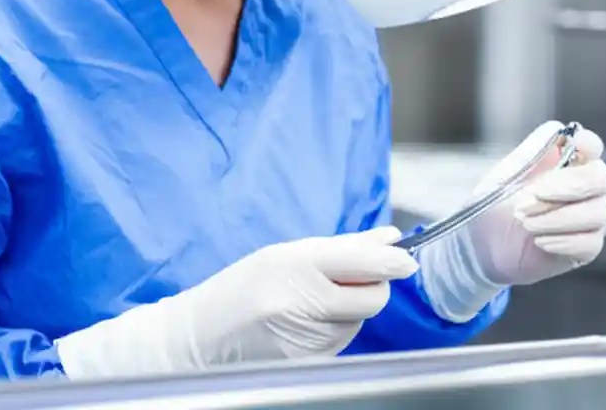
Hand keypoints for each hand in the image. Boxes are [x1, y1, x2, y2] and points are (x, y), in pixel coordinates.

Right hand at [54, 227, 417, 379]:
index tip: (407, 261)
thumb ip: (341, 248)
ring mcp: (305, 338)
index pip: (360, 264)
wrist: (198, 340)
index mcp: (293, 265)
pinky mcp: (308, 364)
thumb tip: (391, 240)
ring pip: (359, 322)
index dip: (390, 264)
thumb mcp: (284, 255)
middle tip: (346, 281)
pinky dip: (334, 331)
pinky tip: (302, 325)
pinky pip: (342, 342)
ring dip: (348, 311)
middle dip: (371, 288)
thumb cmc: (241, 289)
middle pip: (372, 298)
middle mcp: (300, 303)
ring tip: (308, 304)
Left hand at [418, 121, 605, 321]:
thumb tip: (556, 131)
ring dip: (557, 217)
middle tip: (535, 194)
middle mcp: (584, 187)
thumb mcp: (503, 176)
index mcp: (566, 162)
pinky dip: (564, 241)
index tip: (574, 143)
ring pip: (596, 213)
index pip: (592, 146)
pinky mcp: (586, 246)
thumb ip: (530, 154)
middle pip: (600, 178)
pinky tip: (539, 241)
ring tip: (525, 222)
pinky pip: (591, 242)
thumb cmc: (493, 206)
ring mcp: (589, 216)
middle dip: (569, 186)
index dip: (588, 143)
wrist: (482, 246)